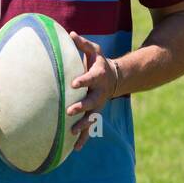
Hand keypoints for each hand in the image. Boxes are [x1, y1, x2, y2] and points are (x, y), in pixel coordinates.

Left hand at [67, 32, 116, 150]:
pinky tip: (75, 148)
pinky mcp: (94, 114)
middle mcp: (99, 94)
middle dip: (81, 107)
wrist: (114, 79)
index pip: (90, 78)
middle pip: (90, 102)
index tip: (74, 84)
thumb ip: (83, 44)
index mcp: (98, 77)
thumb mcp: (95, 51)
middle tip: (70, 111)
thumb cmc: (99, 63)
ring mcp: (97, 106)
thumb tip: (71, 33)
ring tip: (71, 132)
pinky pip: (89, 128)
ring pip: (90, 118)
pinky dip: (83, 138)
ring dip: (82, 126)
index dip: (83, 81)